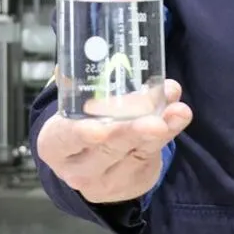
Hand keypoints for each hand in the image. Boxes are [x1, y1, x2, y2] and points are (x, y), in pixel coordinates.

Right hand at [35, 79, 191, 204]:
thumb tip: (94, 52)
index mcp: (55, 145)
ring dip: (161, 128)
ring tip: (178, 111)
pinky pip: (154, 154)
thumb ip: (83, 83)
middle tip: (153, 120)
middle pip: (108, 148)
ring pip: (137, 151)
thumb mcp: (73, 106)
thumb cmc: (80, 123)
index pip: (65, 139)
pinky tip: (178, 116)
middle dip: (132, 131)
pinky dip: (170, 131)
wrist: (92, 163)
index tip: (98, 129)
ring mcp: (108, 180)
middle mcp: (78, 168)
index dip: (80, 134)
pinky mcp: (135, 181)